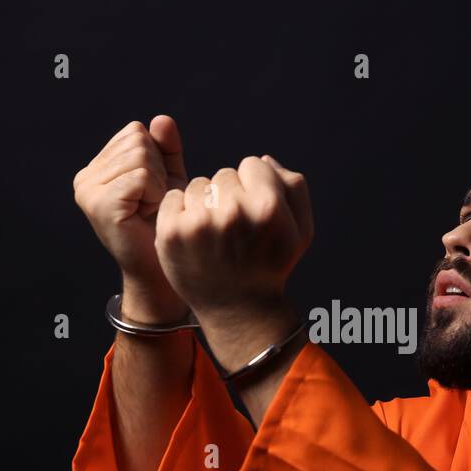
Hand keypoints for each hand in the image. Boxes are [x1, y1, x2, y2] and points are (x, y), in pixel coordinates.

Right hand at [72, 116, 189, 317]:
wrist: (163, 269)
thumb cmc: (166, 226)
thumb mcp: (169, 180)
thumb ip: (166, 149)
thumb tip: (160, 119)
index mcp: (96, 169)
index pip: (136, 132)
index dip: (157, 158)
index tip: (154, 191)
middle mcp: (85, 179)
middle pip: (137, 140)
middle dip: (158, 170)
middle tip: (154, 203)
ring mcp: (88, 191)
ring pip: (140, 156)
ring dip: (158, 184)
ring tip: (151, 209)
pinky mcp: (100, 204)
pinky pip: (140, 175)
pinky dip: (155, 193)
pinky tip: (149, 214)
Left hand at [154, 155, 313, 321]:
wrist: (238, 310)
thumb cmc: (271, 266)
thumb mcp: (300, 231)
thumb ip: (293, 187)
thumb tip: (264, 160)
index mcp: (267, 207)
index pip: (253, 165)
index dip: (255, 187)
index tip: (254, 213)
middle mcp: (233, 212)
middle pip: (224, 175)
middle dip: (229, 195)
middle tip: (234, 230)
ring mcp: (199, 223)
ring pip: (198, 185)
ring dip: (204, 203)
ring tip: (214, 235)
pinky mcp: (171, 233)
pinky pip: (172, 198)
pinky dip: (180, 212)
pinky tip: (194, 236)